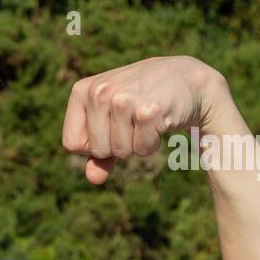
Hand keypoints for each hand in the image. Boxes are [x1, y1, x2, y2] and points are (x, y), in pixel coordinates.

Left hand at [61, 55, 227, 184]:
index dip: (93, 145)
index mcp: (82, 90)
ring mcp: (124, 100)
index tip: (110, 126)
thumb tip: (93, 179)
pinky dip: (152, 143)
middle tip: (134, 120)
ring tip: (147, 117)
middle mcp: (100, 91)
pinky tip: (161, 119)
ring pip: (120, 151)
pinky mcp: (148, 111)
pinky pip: (142, 150)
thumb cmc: (142, 101)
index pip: (71, 143)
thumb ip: (97, 152)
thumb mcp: (112, 121)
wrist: (188, 80)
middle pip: (98, 150)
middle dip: (118, 145)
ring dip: (137, 143)